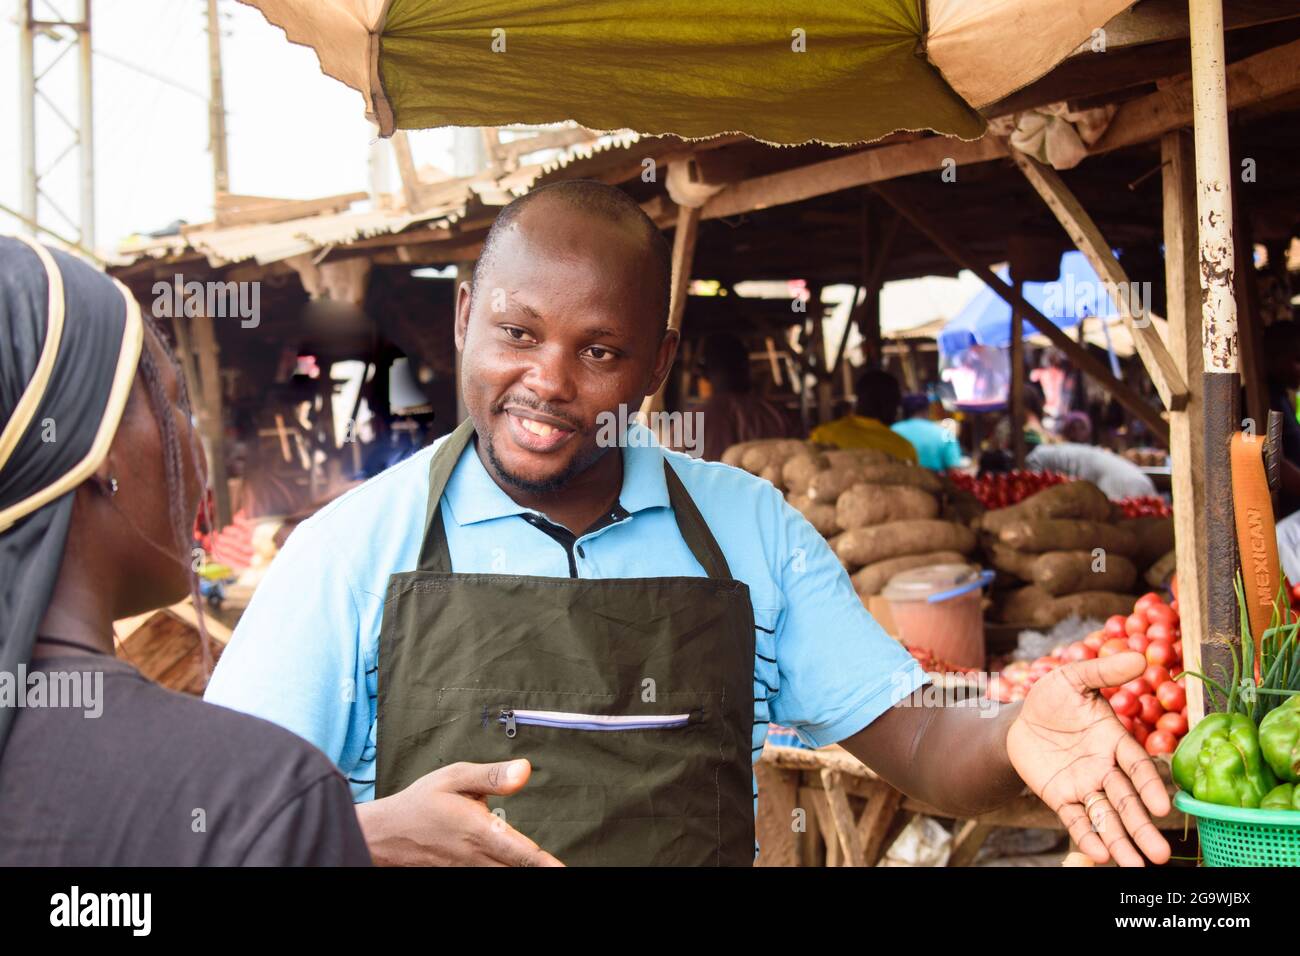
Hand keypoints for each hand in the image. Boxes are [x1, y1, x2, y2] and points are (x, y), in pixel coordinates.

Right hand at [356, 759, 563, 866]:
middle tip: (559, 868)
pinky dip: (504, 872)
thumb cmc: (421, 802)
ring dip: (522, 871)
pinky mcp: (459, 874)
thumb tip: (525, 770)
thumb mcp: (455, 777)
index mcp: (480, 831)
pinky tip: (514, 866)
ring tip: (544, 867)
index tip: (561, 869)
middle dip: (538, 870)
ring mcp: (467, 870)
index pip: (521, 853)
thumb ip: (492, 776)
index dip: (545, 864)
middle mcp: (476, 857)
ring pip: (503, 876)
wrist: (386, 833)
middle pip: (516, 871)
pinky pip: (488, 877)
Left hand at [1006, 652, 1171, 865]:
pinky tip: (1099, 855)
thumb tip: (1137, 656)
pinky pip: (1075, 819)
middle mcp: (1104, 768)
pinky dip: (1087, 836)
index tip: (1163, 807)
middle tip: (1160, 855)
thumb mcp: (1074, 679)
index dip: (1150, 786)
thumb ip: (1103, 672)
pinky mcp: (1061, 797)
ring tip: (1136, 866)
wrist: (1019, 719)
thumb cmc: (1053, 698)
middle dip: (1143, 828)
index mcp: (1114, 741)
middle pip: (1127, 802)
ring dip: (1122, 841)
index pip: (1137, 767)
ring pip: (1106, 816)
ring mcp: (1084, 785)